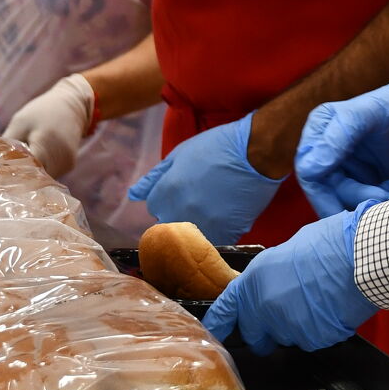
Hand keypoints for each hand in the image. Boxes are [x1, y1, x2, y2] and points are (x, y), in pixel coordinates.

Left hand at [5, 74, 94, 176]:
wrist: (72, 105)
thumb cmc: (42, 111)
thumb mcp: (20, 123)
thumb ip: (8, 145)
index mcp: (44, 145)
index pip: (25, 172)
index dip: (11, 174)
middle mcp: (59, 158)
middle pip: (33, 178)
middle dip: (20, 175)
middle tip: (6, 169)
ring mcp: (66, 163)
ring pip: (42, 178)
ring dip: (31, 173)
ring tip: (21, 162)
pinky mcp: (70, 165)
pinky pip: (51, 173)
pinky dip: (41, 170)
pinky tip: (35, 160)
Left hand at [126, 114, 283, 244]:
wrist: (255, 151)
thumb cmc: (217, 146)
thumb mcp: (180, 153)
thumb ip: (154, 177)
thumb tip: (133, 195)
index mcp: (166, 193)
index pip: (154, 209)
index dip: (166, 200)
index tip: (179, 193)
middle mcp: (179, 213)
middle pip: (167, 228)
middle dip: (176, 218)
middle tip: (195, 203)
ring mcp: (202, 226)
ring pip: (188, 240)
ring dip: (195, 230)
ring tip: (210, 211)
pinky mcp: (225, 234)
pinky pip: (212, 243)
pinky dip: (216, 234)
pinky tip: (224, 217)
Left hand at [204, 203, 379, 354]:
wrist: (359, 257)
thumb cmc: (329, 243)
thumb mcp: (288, 250)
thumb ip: (272, 275)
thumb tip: (275, 285)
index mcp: (254, 282)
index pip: (226, 311)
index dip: (219, 325)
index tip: (214, 334)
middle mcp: (264, 309)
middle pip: (257, 336)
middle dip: (268, 330)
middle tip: (289, 311)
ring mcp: (288, 328)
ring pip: (287, 338)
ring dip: (297, 328)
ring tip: (319, 302)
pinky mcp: (312, 340)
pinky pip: (312, 340)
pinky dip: (319, 330)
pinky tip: (332, 309)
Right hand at [294, 70, 388, 217]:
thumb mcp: (369, 115)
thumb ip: (338, 138)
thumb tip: (308, 170)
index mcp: (321, 129)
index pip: (308, 171)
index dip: (321, 195)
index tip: (342, 210)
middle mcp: (329, 149)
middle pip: (327, 191)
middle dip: (352, 200)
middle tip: (378, 202)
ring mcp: (348, 165)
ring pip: (346, 199)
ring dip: (369, 201)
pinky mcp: (367, 178)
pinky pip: (364, 201)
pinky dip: (379, 201)